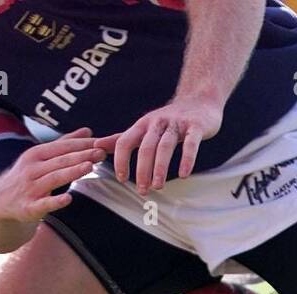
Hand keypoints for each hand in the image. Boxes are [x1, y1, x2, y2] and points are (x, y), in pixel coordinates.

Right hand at [0, 128, 104, 225]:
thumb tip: (88, 131)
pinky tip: (68, 199)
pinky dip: (55, 202)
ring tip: (89, 167)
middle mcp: (32, 169)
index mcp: (36, 154)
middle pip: (60, 161)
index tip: (101, 142)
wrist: (0, 201)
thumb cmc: (29, 176)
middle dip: (81, 156)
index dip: (82, 144)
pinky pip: (44, 204)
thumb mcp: (42, 157)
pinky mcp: (29, 207)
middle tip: (101, 152)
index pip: (62, 147)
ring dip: (72, 172)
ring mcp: (30, 188)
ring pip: (54, 178)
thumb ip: (65, 144)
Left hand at [99, 97, 223, 194]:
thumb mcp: (144, 127)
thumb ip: (122, 138)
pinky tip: (183, 175)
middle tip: (142, 190)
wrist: (200, 101)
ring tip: (158, 186)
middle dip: (142, 170)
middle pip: (146, 147)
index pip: (125, 141)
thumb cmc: (170, 120)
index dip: (121, 160)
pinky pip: (191, 144)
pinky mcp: (196, 127)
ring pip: (165, 147)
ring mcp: (177, 124)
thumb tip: (96, 146)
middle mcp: (157, 123)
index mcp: (143, 124)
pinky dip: (187, 160)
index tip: (121, 179)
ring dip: (160, 168)